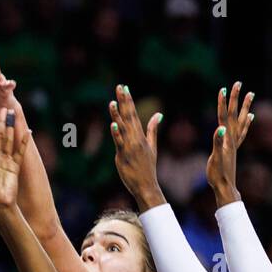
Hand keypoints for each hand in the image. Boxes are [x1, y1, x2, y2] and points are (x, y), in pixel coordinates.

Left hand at [109, 85, 164, 210]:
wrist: (146, 185)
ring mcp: (129, 146)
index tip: (124, 87)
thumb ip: (152, 129)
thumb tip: (158, 114)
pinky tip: (113, 124)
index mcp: (140, 135)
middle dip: (124, 101)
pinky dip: (116, 133)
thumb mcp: (152, 145)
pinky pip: (119, 142)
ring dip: (117, 114)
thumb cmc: (147, 166)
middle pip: (128, 116)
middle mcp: (135, 138)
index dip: (128, 100)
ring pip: (123, 127)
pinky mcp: (123, 155)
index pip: (133, 113)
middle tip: (120, 87)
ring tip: (112, 102)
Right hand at [206, 81, 254, 204]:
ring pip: (240, 120)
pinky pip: (242, 131)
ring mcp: (234, 143)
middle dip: (235, 99)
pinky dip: (246, 122)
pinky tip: (250, 117)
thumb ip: (217, 144)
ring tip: (250, 94)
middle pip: (233, 114)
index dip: (223, 103)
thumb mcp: (215, 159)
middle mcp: (232, 139)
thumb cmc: (218, 175)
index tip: (223, 89)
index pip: (223, 117)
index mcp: (226, 139)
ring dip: (244, 106)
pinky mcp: (234, 149)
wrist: (225, 187)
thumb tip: (220, 129)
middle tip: (238, 83)